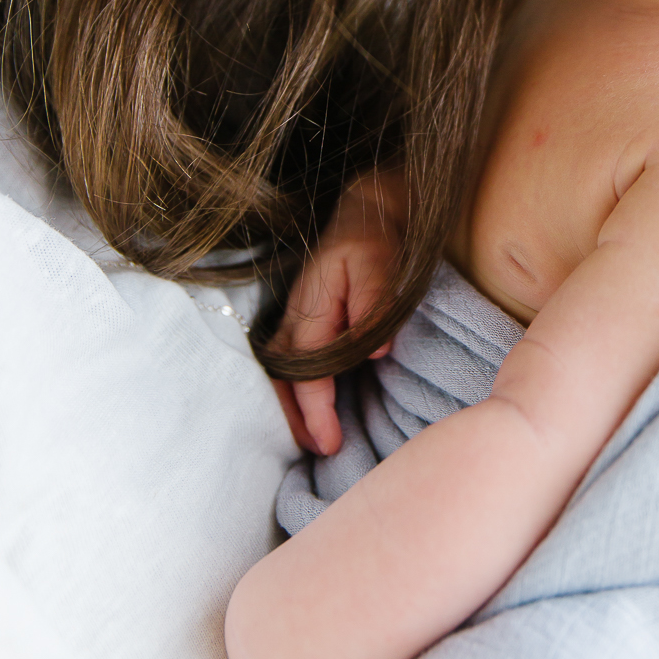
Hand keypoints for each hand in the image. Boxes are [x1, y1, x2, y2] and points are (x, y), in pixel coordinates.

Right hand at [274, 173, 402, 453]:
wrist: (369, 207)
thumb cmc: (377, 235)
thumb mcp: (380, 261)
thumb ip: (375, 303)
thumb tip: (376, 350)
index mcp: (312, 306)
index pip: (307, 371)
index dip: (316, 410)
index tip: (330, 442)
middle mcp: (296, 316)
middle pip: (279, 377)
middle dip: (293, 419)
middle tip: (320, 451)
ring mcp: (296, 318)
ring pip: (278, 372)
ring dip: (289, 408)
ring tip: (312, 441)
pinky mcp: (305, 320)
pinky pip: (288, 363)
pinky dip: (293, 392)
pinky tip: (308, 411)